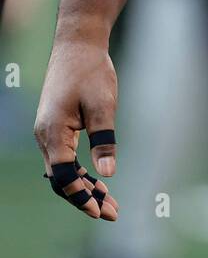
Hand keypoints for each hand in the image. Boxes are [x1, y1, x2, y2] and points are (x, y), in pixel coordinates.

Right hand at [34, 36, 119, 219]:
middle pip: (61, 178)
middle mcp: (45, 136)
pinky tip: (98, 180)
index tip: (100, 211)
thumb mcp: (103, 104)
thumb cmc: (91, 71)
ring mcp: (48, 132)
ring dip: (85, 186)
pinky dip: (81, 170)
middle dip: (85, 197)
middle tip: (112, 213)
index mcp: (53, 133)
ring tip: (110, 203)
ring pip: (63, 169)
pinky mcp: (56, 127)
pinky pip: (65, 157)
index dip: (81, 196)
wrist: (77, 44)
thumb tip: (107, 174)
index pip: (63, 176)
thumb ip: (104, 139)